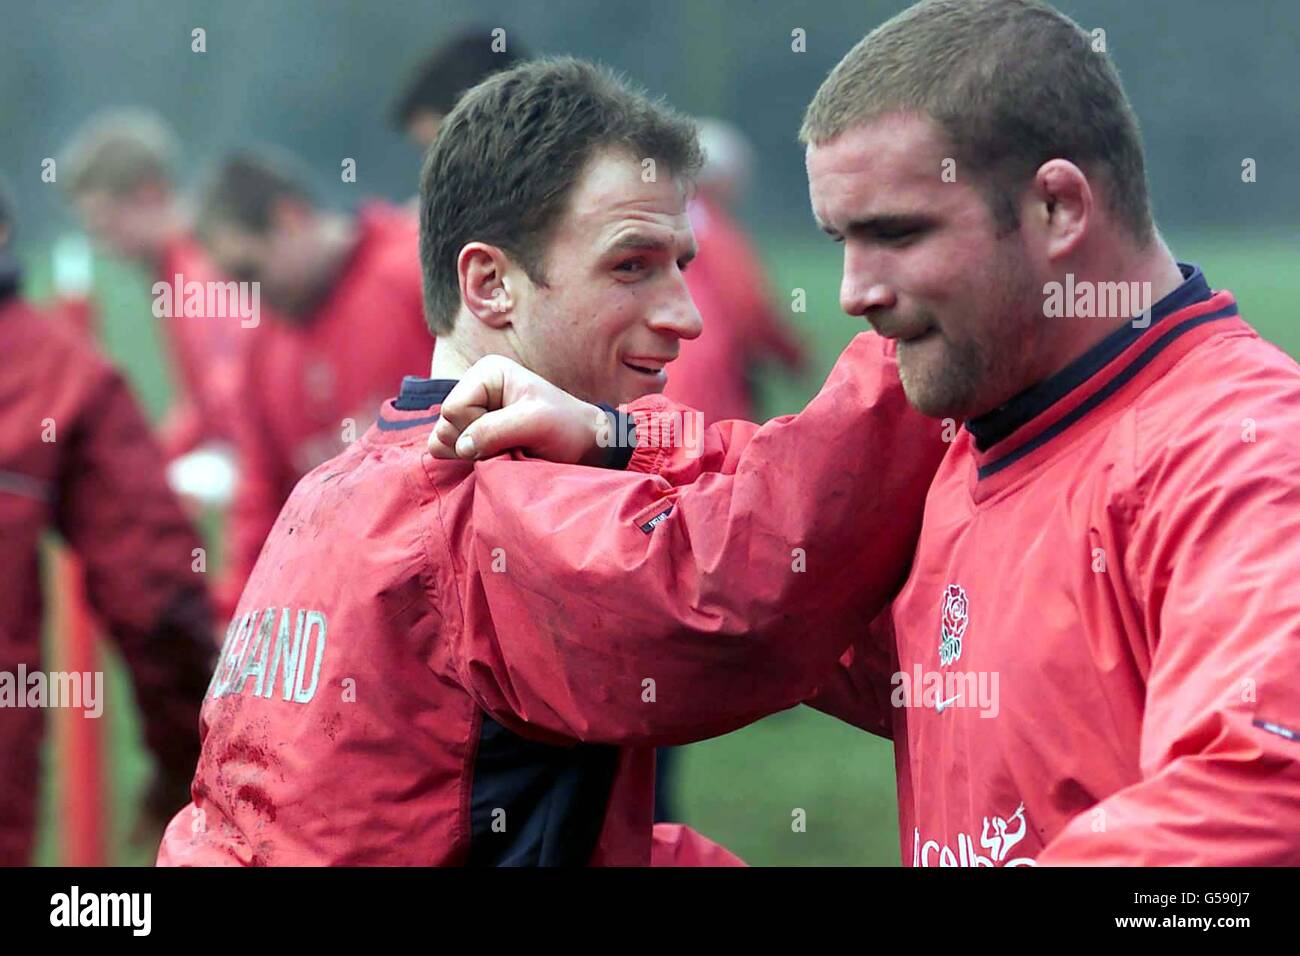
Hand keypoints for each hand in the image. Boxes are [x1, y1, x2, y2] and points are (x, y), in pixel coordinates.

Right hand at [428, 355, 610, 464]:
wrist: (582, 445)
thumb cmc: (565, 428)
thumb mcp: (535, 423)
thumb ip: (495, 430)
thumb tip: (461, 447)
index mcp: (486, 373)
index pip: (453, 409)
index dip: (477, 429)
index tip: (511, 432)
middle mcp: (473, 389)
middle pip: (445, 425)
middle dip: (474, 443)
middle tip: (510, 444)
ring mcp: (470, 413)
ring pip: (443, 440)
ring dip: (472, 454)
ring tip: (505, 450)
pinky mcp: (471, 434)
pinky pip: (448, 452)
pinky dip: (468, 461)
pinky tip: (495, 457)